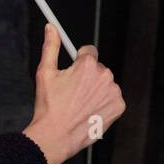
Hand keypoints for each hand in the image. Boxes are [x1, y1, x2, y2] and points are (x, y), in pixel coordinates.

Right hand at [23, 25, 125, 163]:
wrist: (56, 136)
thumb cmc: (48, 106)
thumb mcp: (45, 73)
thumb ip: (50, 47)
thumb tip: (51, 27)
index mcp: (87, 64)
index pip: (88, 52)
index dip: (78, 62)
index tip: (72, 74)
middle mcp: (104, 75)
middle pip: (97, 69)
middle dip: (86, 78)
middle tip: (72, 94)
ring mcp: (114, 91)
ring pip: (105, 84)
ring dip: (95, 91)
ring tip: (79, 105)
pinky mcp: (119, 106)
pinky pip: (112, 98)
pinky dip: (103, 104)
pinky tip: (89, 112)